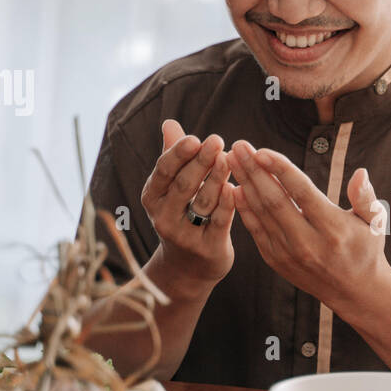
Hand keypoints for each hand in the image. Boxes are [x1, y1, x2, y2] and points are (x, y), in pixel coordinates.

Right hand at [139, 120, 236, 295]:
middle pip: (184, 185)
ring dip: (217, 178)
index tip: (196, 137)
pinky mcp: (207, 248)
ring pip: (203, 202)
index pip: (164, 171)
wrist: (188, 267)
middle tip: (217, 140)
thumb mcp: (172, 190)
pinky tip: (237, 187)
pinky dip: (228, 204)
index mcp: (153, 197)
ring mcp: (184, 235)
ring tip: (228, 158)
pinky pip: (219, 222)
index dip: (179, 154)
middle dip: (200, 161)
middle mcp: (164, 217)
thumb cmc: (182, 216)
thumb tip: (169, 123)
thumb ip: (174, 157)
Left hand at [226, 140, 388, 308]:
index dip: (280, 170)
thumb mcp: (375, 222)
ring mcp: (288, 253)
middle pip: (274, 200)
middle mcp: (307, 242)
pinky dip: (243, 208)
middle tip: (238, 146)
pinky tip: (234, 187)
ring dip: (244, 183)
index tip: (262, 151)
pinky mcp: (275, 260)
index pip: (302, 192)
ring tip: (232, 159)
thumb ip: (365, 196)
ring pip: (261, 213)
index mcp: (333, 228)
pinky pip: (255, 230)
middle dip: (254, 170)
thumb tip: (360, 173)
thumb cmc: (365, 248)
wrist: (354, 291)